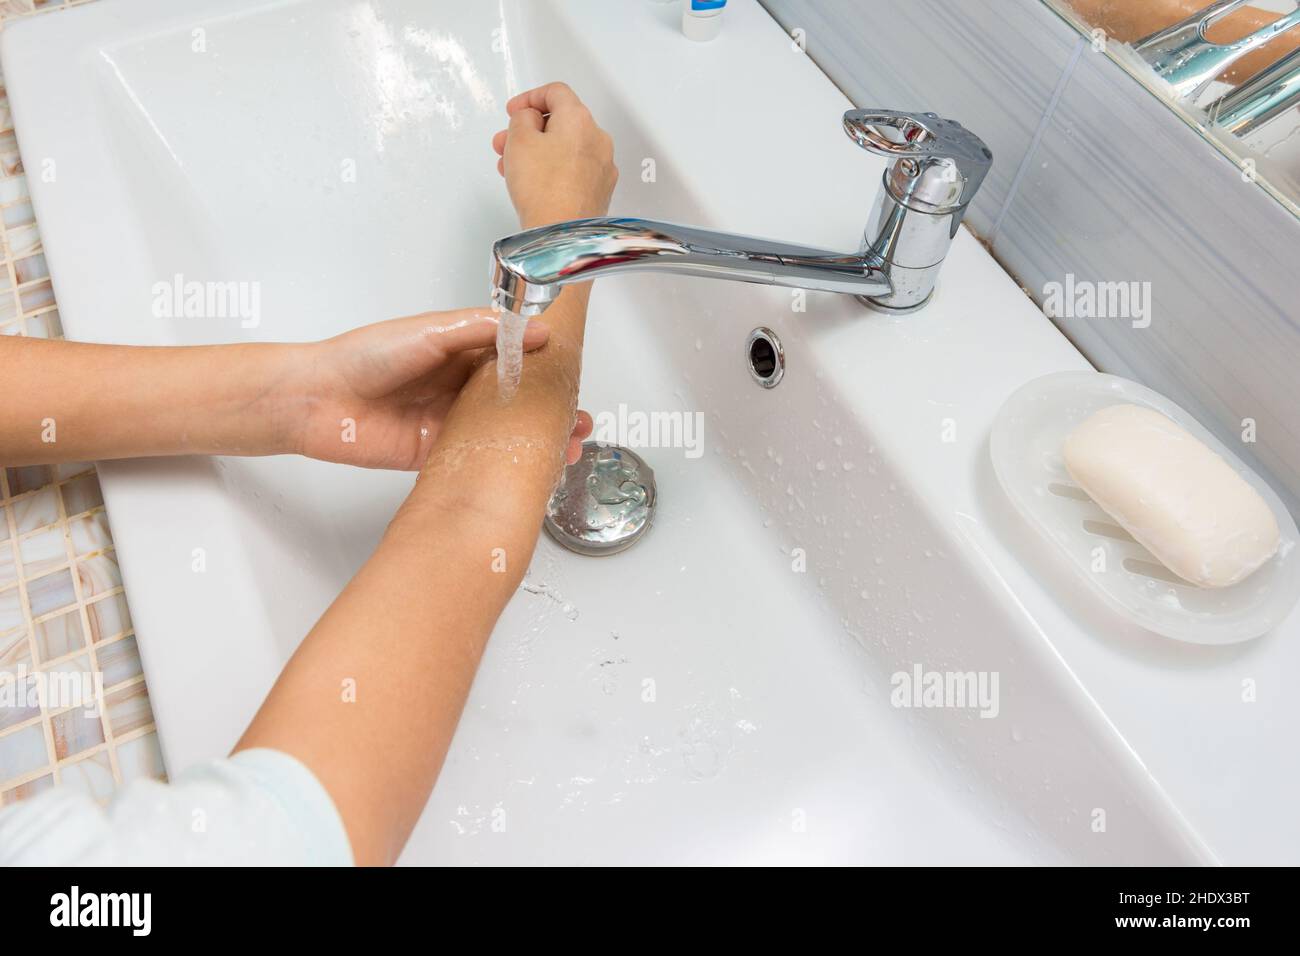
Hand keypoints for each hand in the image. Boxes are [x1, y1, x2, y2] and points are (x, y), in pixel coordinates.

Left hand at [281, 307, 592, 469]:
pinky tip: (530, 468)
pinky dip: (504, 465)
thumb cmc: (363, 356)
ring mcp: (449, 422)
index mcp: (459, 351)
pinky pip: (478, 460)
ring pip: (502, 433)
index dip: (544, 368)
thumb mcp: (431, 332)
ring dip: (535, 440)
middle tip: (578, 421)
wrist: (317, 400)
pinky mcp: (437, 454)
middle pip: (514, 400)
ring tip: (568, 447)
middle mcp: (458, 386)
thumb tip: (537, 331)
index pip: (513, 358)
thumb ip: (484, 331)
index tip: (572, 376)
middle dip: (549, 411)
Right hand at [491, 82, 617, 228]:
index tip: (514, 110)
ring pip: (566, 148)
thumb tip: (531, 119)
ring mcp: (602, 166)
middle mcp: (598, 140)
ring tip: (512, 166)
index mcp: (580, 120)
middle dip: (529, 130)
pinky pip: (574, 169)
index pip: (556, 92)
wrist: (562, 234)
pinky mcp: (599, 190)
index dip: (529, 97)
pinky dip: (553, 168)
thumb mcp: (519, 140)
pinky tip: (534, 183)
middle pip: (561, 123)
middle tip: (506, 141)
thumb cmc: (543, 190)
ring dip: (538, 151)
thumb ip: (522, 118)